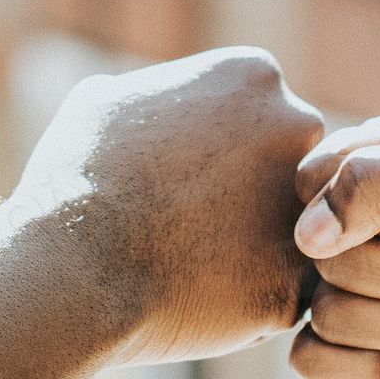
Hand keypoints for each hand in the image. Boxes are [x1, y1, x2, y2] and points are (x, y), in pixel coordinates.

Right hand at [15, 47, 324, 363]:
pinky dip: (252, 302)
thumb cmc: (76, 182)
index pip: (267, 116)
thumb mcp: (101, 104)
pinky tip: (201, 303)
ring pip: (302, 234)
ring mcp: (307, 205)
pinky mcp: (298, 282)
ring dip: (263, 250)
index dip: (227, 153)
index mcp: (253, 75)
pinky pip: (286, 295)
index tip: (187, 179)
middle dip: (259, 198)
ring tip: (199, 268)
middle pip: (296, 169)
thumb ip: (149, 96)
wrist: (72, 271)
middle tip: (197, 227)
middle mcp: (297, 128)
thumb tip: (149, 105)